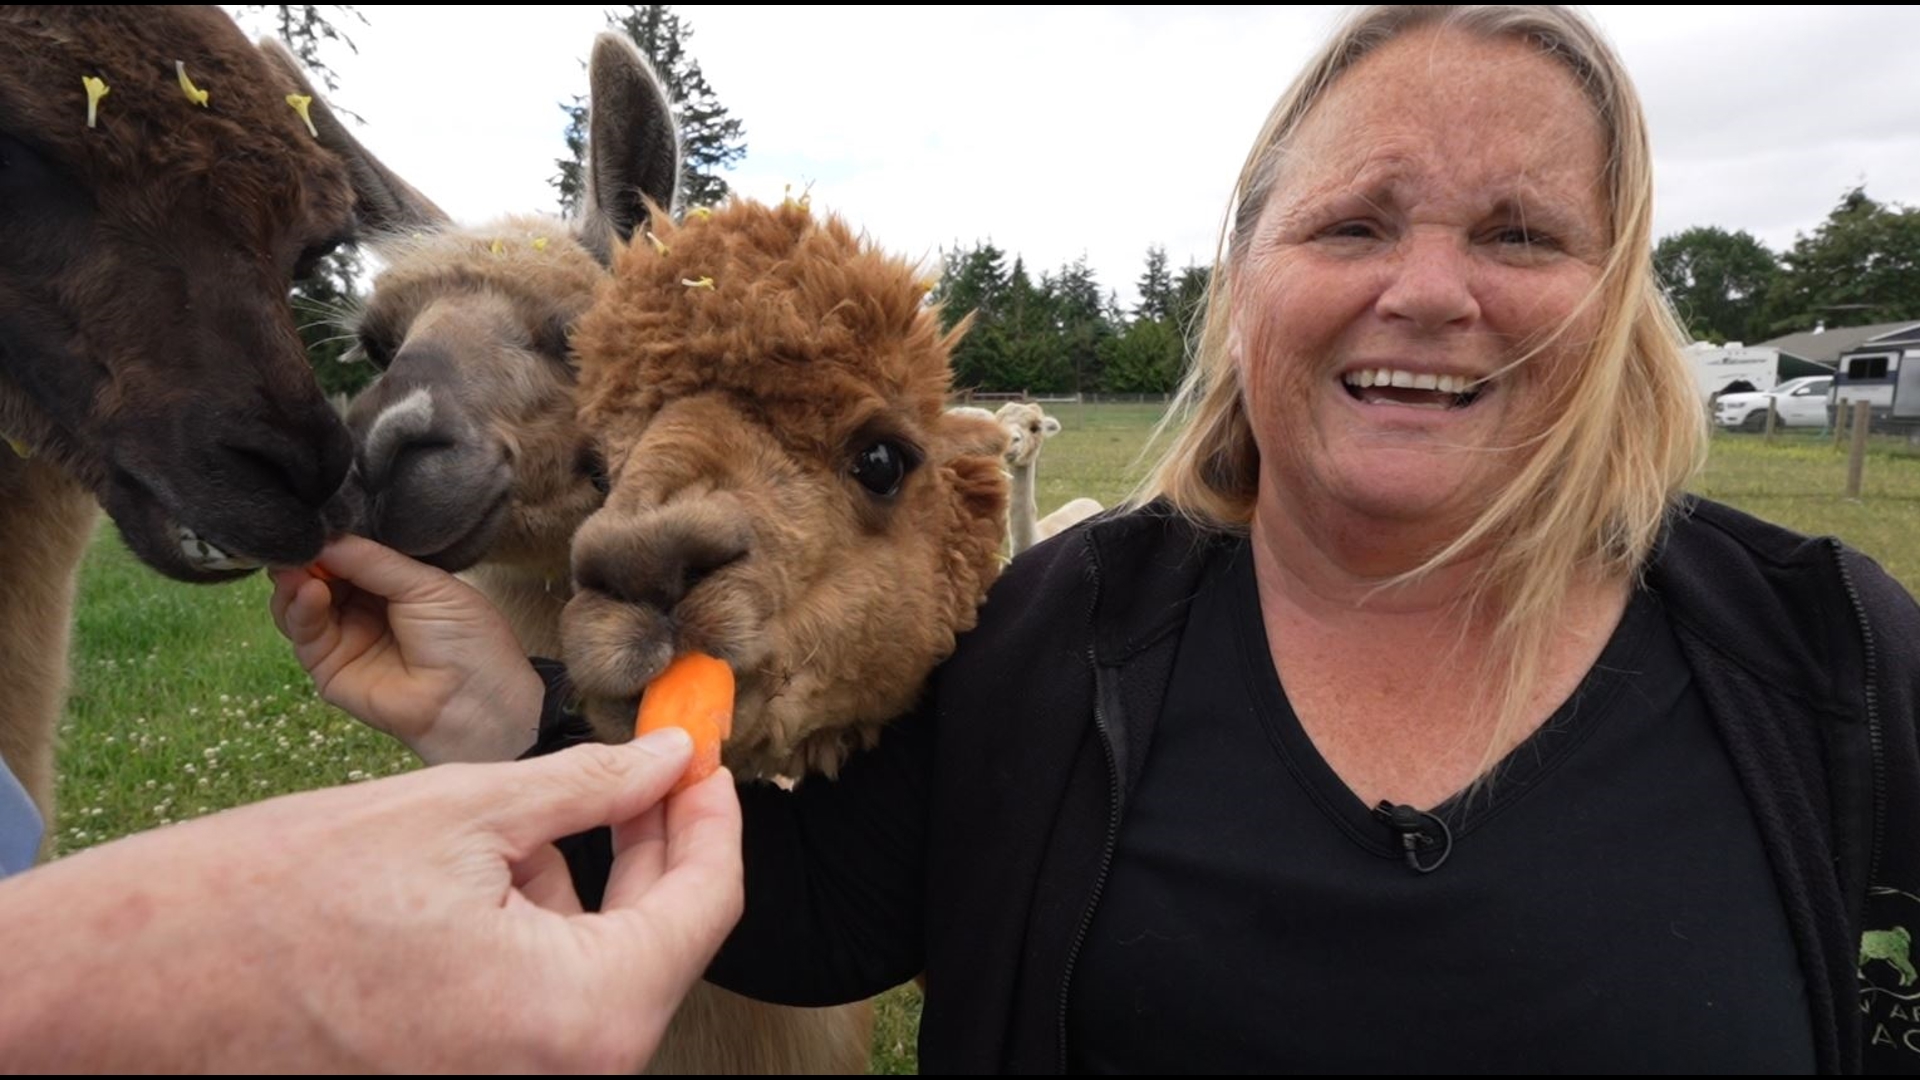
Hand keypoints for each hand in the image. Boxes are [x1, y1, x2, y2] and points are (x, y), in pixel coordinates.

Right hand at [0, 730, 743, 1072]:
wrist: (148, 983)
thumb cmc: (289, 896)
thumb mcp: (464, 811)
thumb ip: (591, 788)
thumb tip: (671, 762)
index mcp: (583, 1015)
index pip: (705, 904)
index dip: (714, 815)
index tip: (704, 755)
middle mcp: (565, 1073)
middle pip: (658, 940)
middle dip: (654, 841)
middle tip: (648, 761)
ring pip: (596, 967)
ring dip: (588, 883)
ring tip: (536, 813)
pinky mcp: (469, 1078)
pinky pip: (541, 1001)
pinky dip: (538, 929)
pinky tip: (491, 871)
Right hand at [270, 535, 541, 763]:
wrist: (474, 701)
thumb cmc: (467, 640)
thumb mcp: (426, 584)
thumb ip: (373, 560)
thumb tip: (325, 537)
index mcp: (394, 583)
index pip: (349, 553)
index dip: (330, 538)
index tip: (311, 519)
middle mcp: (365, 607)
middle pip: (318, 574)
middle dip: (304, 556)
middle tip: (293, 538)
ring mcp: (345, 637)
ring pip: (300, 601)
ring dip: (294, 579)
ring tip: (296, 564)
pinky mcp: (328, 667)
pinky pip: (304, 632)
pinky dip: (299, 607)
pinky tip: (307, 589)